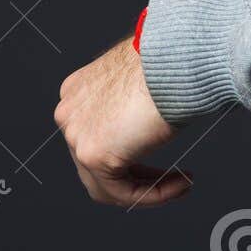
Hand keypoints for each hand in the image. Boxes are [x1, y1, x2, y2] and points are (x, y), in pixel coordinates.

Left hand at [54, 35, 191, 206]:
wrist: (175, 55)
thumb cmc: (173, 58)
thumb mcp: (147, 79)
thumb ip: (138, 100)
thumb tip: (155, 117)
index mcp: (79, 90)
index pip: (96, 135)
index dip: (132, 152)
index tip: (162, 155)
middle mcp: (69, 112)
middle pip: (95, 163)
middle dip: (138, 175)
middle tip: (172, 177)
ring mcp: (76, 134)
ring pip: (106, 184)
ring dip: (148, 188)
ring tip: (181, 184)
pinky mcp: (93, 154)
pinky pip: (122, 191)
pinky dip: (153, 195)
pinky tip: (180, 184)